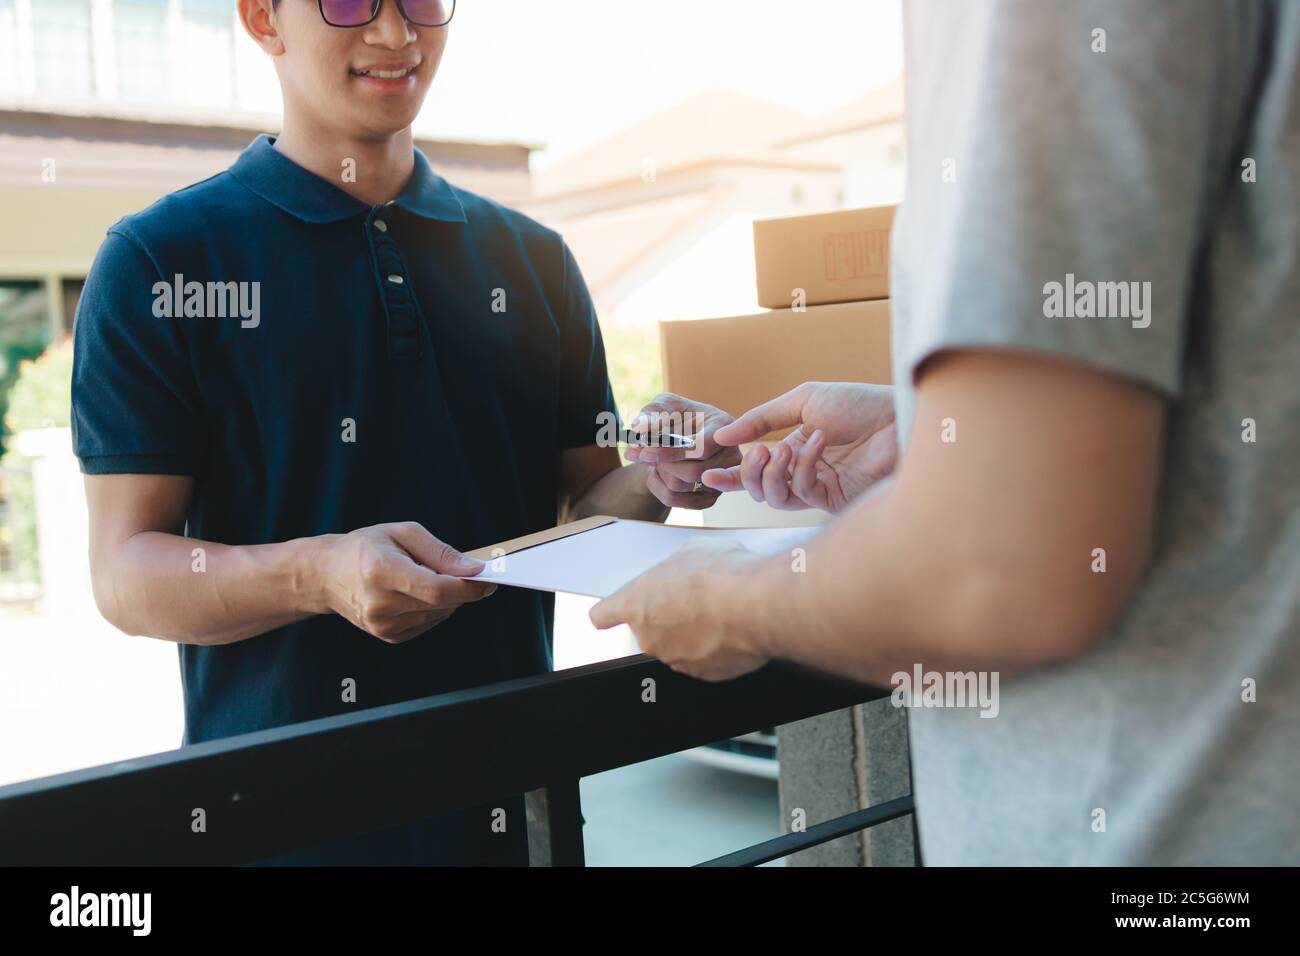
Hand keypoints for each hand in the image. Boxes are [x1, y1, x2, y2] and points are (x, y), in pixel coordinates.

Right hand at [312, 522, 496, 643]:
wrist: (327, 575)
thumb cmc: (368, 546)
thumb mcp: (403, 533)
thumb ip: (441, 552)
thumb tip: (475, 570)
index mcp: (381, 572)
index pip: (437, 589)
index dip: (469, 587)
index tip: (491, 579)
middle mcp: (380, 604)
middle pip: (442, 603)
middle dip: (462, 588)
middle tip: (466, 570)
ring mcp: (382, 625)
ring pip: (440, 614)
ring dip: (446, 597)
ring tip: (423, 576)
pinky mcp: (388, 636)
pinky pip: (429, 622)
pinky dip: (433, 608)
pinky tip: (414, 593)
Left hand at [589, 539, 768, 680]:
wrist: (756, 606)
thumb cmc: (721, 575)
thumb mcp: (692, 550)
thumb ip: (677, 566)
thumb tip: (687, 567)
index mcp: (636, 604)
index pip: (603, 615)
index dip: (611, 612)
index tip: (612, 613)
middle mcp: (649, 638)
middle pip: (649, 629)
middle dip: (669, 617)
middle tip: (696, 598)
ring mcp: (676, 659)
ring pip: (680, 645)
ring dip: (695, 633)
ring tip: (721, 611)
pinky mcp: (705, 675)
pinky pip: (707, 660)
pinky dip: (717, 648)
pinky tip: (733, 628)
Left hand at [624, 393, 740, 509]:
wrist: (681, 437)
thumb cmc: (677, 417)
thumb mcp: (665, 405)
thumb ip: (653, 412)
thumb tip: (641, 427)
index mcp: (724, 426)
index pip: (701, 448)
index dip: (671, 452)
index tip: (644, 451)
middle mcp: (730, 455)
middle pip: (692, 471)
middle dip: (661, 463)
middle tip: (642, 452)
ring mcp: (722, 479)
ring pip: (680, 487)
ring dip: (658, 472)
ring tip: (654, 458)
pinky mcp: (709, 497)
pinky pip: (675, 500)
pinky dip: (656, 486)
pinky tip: (657, 471)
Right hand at [702, 382, 896, 513]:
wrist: (898, 416)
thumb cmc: (859, 404)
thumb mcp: (803, 400)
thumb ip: (761, 419)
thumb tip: (722, 437)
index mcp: (796, 449)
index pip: (757, 470)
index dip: (730, 475)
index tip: (705, 473)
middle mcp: (806, 472)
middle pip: (759, 490)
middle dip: (748, 473)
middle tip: (755, 454)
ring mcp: (820, 489)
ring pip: (775, 498)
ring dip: (771, 473)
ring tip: (781, 449)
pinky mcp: (835, 501)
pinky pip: (801, 492)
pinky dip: (801, 465)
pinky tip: (817, 444)